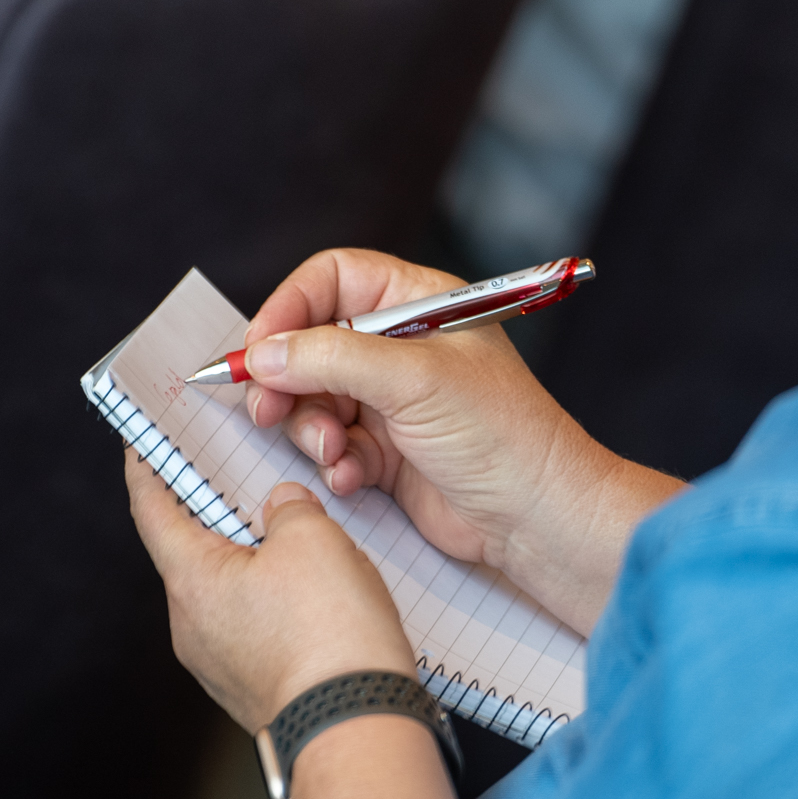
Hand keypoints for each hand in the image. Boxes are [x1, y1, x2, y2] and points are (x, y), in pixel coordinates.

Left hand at [124, 449, 415, 730]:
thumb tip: (283, 508)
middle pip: (194, 552)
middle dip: (219, 516)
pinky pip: (256, 630)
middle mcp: (192, 627)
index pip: (150, 509)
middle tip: (241, 478)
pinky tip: (321, 596)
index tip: (139, 442)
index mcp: (191, 580)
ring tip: (302, 539)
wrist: (358, 730)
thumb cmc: (329, 636)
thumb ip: (290, 508)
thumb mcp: (314, 540)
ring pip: (231, 593)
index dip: (144, 468)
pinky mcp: (253, 689)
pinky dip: (278, 603)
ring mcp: (220, 665)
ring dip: (258, 563)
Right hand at [238, 250, 682, 632]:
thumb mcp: (412, 379)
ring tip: (332, 453)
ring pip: (314, 401)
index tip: (259, 349)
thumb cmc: (501, 433)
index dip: (289, 308)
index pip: (331, 279)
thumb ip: (330, 358)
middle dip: (287, 380)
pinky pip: (333, 447)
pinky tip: (351, 479)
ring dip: (311, 429)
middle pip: (311, 343)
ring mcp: (392, 402)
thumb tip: (262, 354)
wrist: (538, 518)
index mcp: (417, 304)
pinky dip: (334, 463)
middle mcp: (401, 347)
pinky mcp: (387, 453)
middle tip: (267, 410)